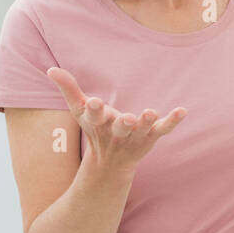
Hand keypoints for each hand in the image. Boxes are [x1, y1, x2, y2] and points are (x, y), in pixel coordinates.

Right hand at [46, 66, 186, 173]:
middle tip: (128, 118)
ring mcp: (135, 136)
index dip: (94, 109)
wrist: (111, 163)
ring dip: (146, 122)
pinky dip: (172, 121)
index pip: (94, 116)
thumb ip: (69, 89)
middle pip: (119, 128)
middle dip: (123, 123)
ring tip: (150, 112)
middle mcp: (116, 132)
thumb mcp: (79, 110)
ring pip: (142, 130)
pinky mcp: (151, 137)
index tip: (94, 102)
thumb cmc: (95, 128)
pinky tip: (182, 111)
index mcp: (97, 123)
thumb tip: (51, 69)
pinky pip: (163, 129)